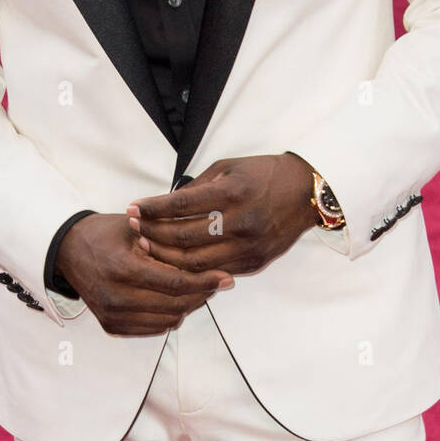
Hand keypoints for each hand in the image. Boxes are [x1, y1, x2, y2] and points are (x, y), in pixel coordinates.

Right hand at [56, 212, 233, 336]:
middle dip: (202, 295)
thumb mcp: (136, 227)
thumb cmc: (105, 233)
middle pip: (175, 305)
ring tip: (199, 289)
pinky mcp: (111, 326)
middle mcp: (116, 296)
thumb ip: (168, 240)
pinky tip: (177, 299)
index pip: (175, 283)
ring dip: (188, 307)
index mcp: (123, 267)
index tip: (226, 277)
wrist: (68, 250)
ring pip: (167, 320)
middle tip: (219, 282)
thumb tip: (209, 248)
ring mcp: (112, 315)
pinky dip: (169, 316)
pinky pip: (153, 329)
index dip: (205, 282)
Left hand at [127, 153, 317, 278]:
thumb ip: (197, 187)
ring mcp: (249, 247)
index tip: (132, 209)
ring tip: (147, 247)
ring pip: (195, 263)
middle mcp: (242, 222)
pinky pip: (214, 272)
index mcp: (233, 193)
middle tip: (134, 229)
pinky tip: (174, 261)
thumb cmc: (264, 174)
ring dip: (166, 257)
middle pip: (184, 237)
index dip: (152, 209)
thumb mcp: (229, 168)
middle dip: (152, 234)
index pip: (181, 205)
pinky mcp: (255, 263)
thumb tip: (165, 204)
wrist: (307, 193)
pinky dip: (190, 269)